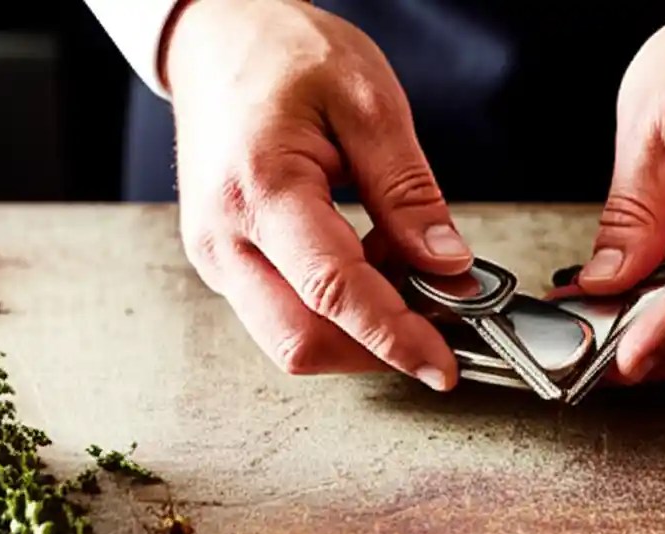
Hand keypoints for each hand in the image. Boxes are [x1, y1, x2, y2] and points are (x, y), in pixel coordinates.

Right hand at [161, 0, 470, 389]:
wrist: (217, 37)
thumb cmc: (284, 54)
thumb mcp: (369, 104)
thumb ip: (409, 192)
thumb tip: (447, 265)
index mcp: (259, 190)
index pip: (333, 292)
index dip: (395, 337)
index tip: (443, 365)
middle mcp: (223, 238)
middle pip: (302, 341)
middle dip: (378, 350)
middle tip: (444, 328)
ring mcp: (217, 256)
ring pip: (291, 338)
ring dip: (359, 331)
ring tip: (409, 280)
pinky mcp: (226, 262)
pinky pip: (284, 312)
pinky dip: (338, 312)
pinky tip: (375, 271)